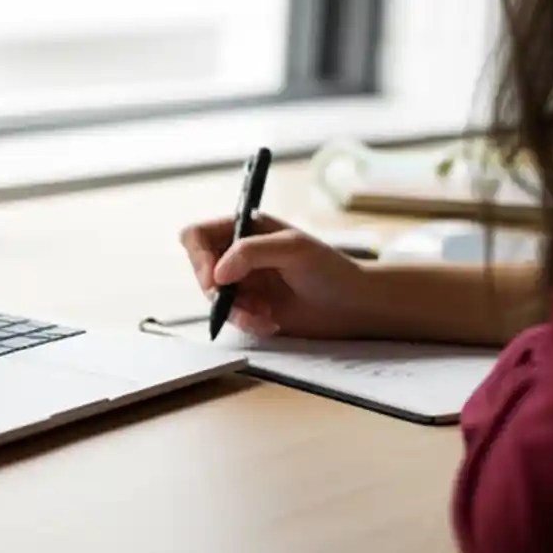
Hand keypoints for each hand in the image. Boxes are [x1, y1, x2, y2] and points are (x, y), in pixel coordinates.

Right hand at [179, 214, 370, 337]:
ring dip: (235, 310)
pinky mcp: (250, 308)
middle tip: (240, 304)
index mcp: (245, 228)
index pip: (198, 235)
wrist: (354, 307)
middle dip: (217, 290)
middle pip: (200, 269)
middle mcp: (238, 253)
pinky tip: (271, 323)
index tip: (214, 281)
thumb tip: (217, 274)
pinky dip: (246, 323)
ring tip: (265, 314)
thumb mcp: (294, 249)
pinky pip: (230, 318)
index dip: (198, 257)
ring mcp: (243, 282)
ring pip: (213, 298)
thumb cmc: (331, 269)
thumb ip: (251, 252)